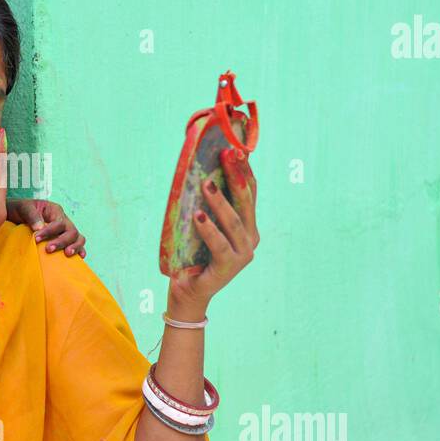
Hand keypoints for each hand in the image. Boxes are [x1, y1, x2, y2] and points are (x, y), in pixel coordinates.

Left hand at [8, 198, 86, 257]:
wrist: (16, 215)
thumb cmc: (20, 211)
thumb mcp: (23, 208)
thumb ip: (32, 216)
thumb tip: (39, 228)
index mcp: (55, 210)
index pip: (58, 222)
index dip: (49, 231)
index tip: (36, 238)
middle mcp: (63, 220)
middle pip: (71, 231)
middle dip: (61, 241)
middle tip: (48, 249)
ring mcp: (66, 230)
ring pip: (78, 237)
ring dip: (74, 246)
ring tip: (67, 254)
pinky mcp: (65, 240)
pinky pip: (77, 244)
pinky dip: (80, 250)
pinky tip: (80, 257)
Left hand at [166, 148, 257, 317]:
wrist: (188, 291)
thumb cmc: (192, 254)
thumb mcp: (202, 224)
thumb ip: (206, 203)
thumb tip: (200, 170)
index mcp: (247, 225)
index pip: (249, 192)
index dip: (243, 170)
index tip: (234, 149)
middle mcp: (251, 238)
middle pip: (246, 201)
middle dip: (236, 176)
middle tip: (226, 155)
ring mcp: (243, 254)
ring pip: (234, 222)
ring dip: (220, 202)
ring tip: (206, 184)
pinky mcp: (229, 267)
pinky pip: (220, 244)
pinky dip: (209, 229)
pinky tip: (198, 216)